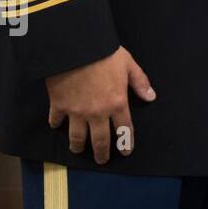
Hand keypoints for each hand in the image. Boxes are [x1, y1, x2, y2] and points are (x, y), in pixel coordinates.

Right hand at [46, 47, 154, 164]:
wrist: (76, 48)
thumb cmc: (105, 53)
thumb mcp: (129, 64)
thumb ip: (140, 82)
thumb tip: (151, 97)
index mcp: (117, 103)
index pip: (124, 129)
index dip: (126, 142)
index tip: (125, 152)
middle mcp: (97, 113)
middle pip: (100, 140)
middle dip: (102, 153)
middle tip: (102, 160)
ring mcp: (76, 112)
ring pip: (77, 137)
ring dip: (78, 146)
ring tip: (78, 150)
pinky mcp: (59, 106)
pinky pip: (56, 121)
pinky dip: (56, 124)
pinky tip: (57, 126)